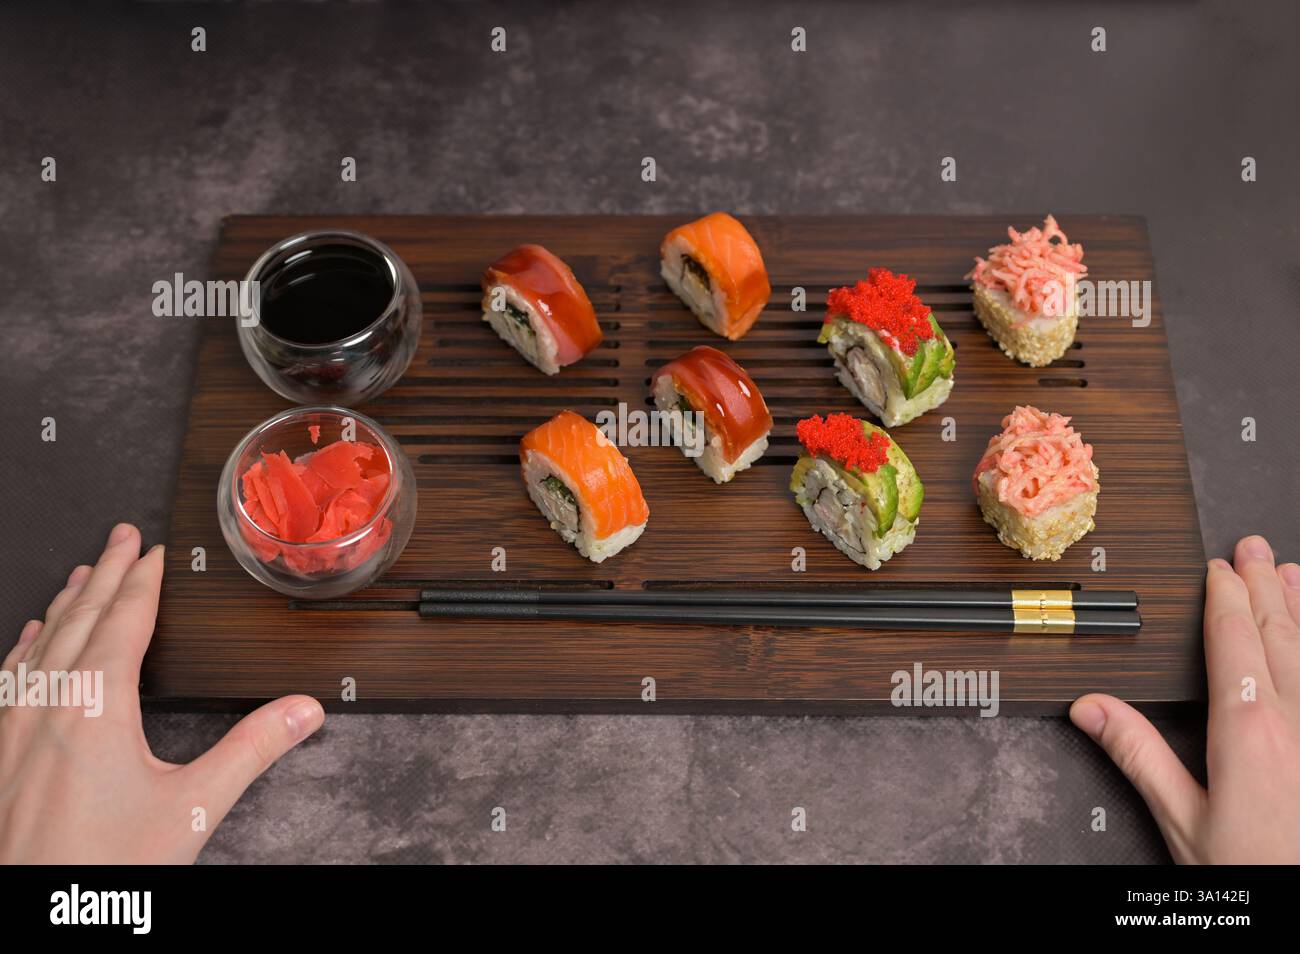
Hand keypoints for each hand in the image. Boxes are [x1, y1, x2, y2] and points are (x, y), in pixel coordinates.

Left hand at [0, 523, 324, 862]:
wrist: (33, 913)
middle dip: (104, 572)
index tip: (157, 551)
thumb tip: (304, 710)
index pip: (125, 621)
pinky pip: (11, 679)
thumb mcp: (192, 809)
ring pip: (41, 643)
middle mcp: (48, 706)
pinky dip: (26, 645)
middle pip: (80, 618)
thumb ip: (251, 751)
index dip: (144, 581)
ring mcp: (14, 728)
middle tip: (121, 536)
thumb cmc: (101, 868)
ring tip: (83, 572)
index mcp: (96, 707)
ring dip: (66, 601)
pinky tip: (30, 637)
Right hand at [1070, 535, 1299, 863]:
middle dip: (1264, 586)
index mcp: (1249, 731)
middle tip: (1254, 548)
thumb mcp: (1183, 819)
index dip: (1224, 599)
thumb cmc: (1258, 872)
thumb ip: (1139, 756)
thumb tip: (1091, 707)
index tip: (1218, 570)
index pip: (1235, 643)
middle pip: (1280, 634)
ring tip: (1292, 574)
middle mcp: (1299, 722)